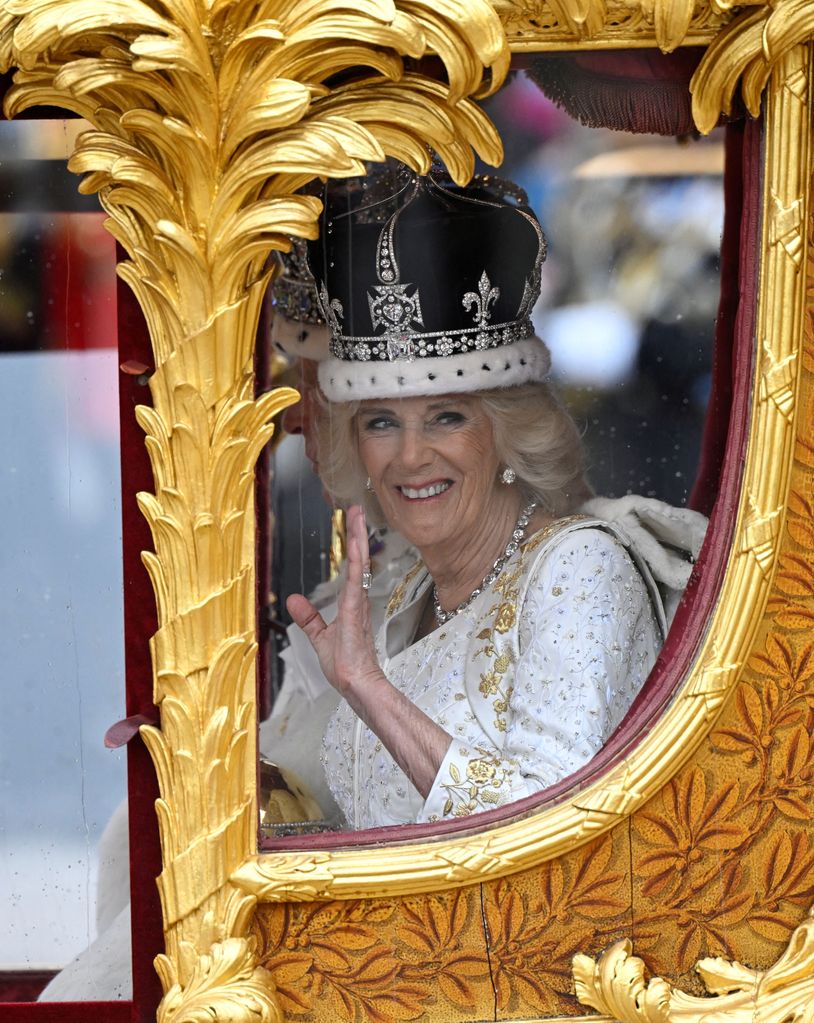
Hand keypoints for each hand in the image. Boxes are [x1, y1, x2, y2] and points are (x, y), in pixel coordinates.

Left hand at [287, 505, 381, 696]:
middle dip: (357, 534)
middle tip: (356, 509)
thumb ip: (308, 617)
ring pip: (360, 563)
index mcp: (352, 603)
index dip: (354, 545)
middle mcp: (358, 599)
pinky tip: (356, 546)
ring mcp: (359, 603)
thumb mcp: (319, 636)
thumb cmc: (345, 665)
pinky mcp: (356, 610)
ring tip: (357, 517)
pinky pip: (357, 580)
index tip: (353, 524)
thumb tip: (292, 599)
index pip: (354, 568)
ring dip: (358, 540)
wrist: (355, 683)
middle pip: (359, 559)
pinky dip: (357, 562)